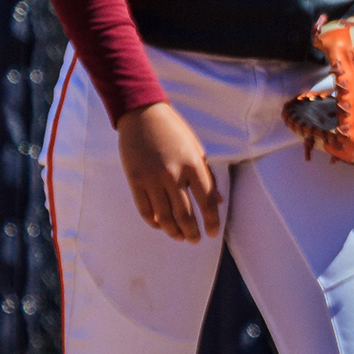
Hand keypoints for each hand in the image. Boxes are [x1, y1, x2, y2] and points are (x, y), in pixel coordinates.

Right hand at [116, 101, 221, 242]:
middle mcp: (173, 174)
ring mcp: (152, 178)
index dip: (212, 221)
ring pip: (164, 216)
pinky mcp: (135, 180)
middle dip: (192, 232)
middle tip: (195, 240)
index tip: (213, 233)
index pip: (207, 201)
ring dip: (174, 231)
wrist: (142, 114)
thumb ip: (207, 176)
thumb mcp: (196, 149)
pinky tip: (161, 225)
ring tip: (180, 237)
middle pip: (185, 214)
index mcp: (193, 165)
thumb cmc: (174, 130)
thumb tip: (218, 201)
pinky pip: (145, 209)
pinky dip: (154, 221)